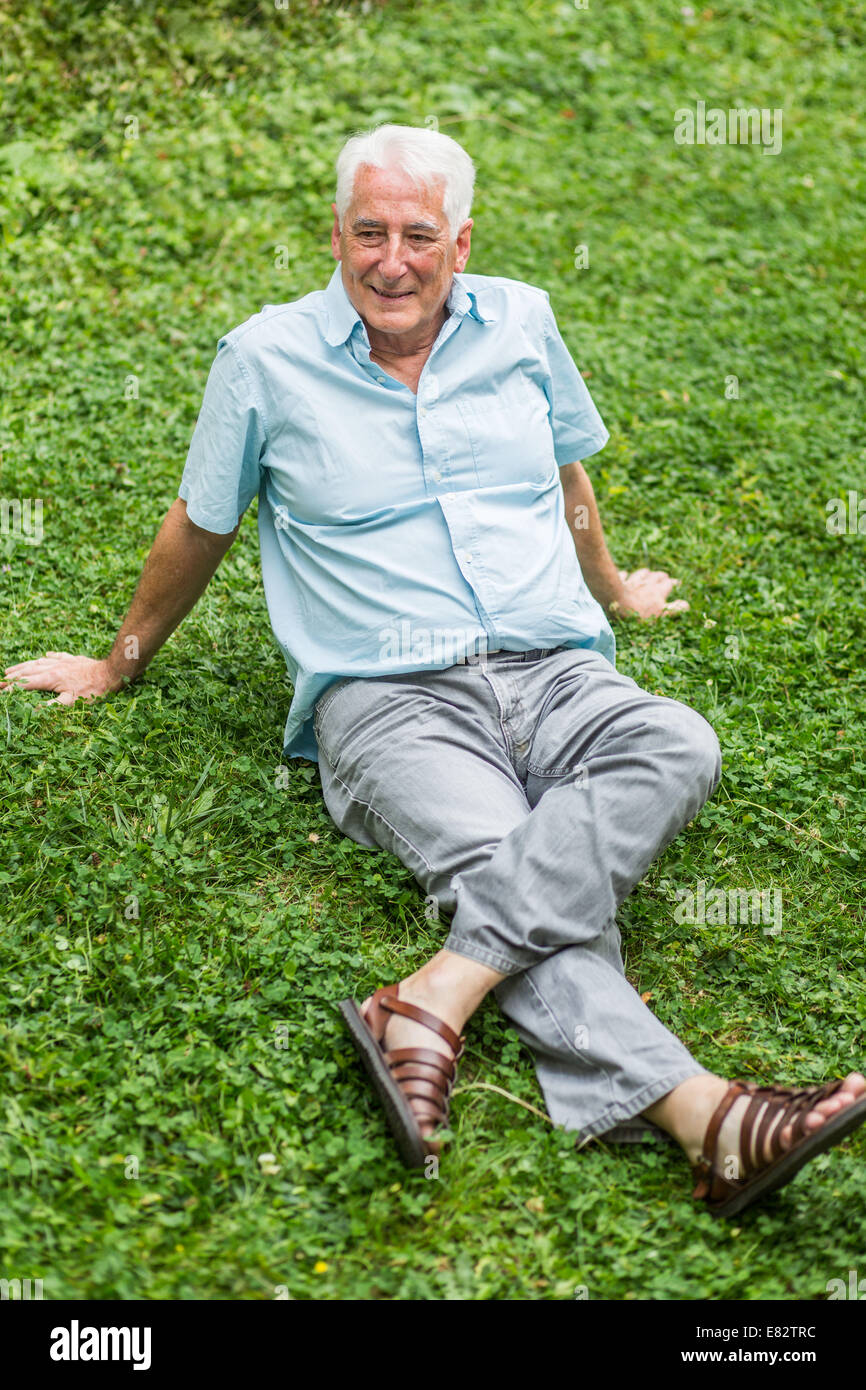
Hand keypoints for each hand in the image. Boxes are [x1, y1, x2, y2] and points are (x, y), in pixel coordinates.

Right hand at [0, 652, 125, 704]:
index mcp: (50, 678)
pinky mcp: (72, 659)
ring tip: (11, 669)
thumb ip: (52, 707)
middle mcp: (53, 667)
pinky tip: (44, 656)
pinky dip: (46, 657)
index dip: (11, 688)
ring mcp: (62, 662)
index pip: (25, 684)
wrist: (111, 672)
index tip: (1, 692)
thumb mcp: (72, 702)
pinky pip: (55, 656)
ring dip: (23, 666)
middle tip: (0, 682)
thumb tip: (35, 710)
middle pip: (27, 671)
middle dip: (12, 677)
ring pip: (37, 662)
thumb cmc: (93, 690)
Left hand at [611, 568, 688, 620]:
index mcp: (658, 591)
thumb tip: (687, 604)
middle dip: (661, 576)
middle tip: (664, 576)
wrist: (616, 604)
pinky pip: (624, 576)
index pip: (668, 584)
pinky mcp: (619, 582)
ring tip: (648, 572)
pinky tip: (625, 575)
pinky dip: (626, 576)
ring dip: (646, 573)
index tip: (676, 583)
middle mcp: (646, 583)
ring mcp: (632, 581)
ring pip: (642, 573)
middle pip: (656, 576)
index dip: (672, 583)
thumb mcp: (661, 613)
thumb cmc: (639, 612)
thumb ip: (675, 608)